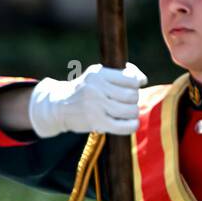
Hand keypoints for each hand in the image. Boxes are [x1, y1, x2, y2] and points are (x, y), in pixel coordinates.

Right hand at [28, 63, 146, 137]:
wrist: (59, 106)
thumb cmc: (84, 90)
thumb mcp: (96, 75)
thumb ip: (119, 74)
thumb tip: (142, 79)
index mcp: (97, 74)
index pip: (131, 78)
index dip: (137, 82)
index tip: (135, 85)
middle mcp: (96, 88)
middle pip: (132, 95)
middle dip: (134, 99)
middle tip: (126, 101)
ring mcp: (95, 106)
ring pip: (130, 110)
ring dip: (132, 113)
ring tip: (126, 112)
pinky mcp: (96, 122)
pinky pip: (124, 126)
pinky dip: (132, 125)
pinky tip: (130, 123)